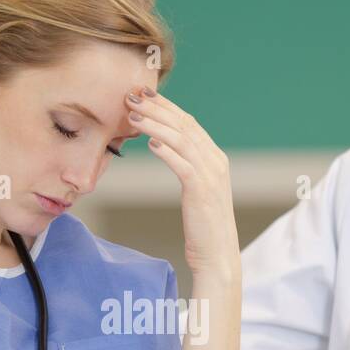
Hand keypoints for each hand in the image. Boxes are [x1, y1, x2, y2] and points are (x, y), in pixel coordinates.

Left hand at [124, 87, 238, 277]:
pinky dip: (166, 150)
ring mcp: (211, 175)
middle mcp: (216, 161)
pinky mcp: (201, 190)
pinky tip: (149, 142)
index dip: (166, 106)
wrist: (217, 255)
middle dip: (157, 108)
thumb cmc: (202, 226)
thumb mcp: (196, 189)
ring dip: (156, 124)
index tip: (144, 95)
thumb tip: (163, 145)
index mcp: (215, 158)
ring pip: (181, 140)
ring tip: (133, 115)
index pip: (189, 123)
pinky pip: (182, 164)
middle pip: (184, 125)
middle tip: (132, 95)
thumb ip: (186, 165)